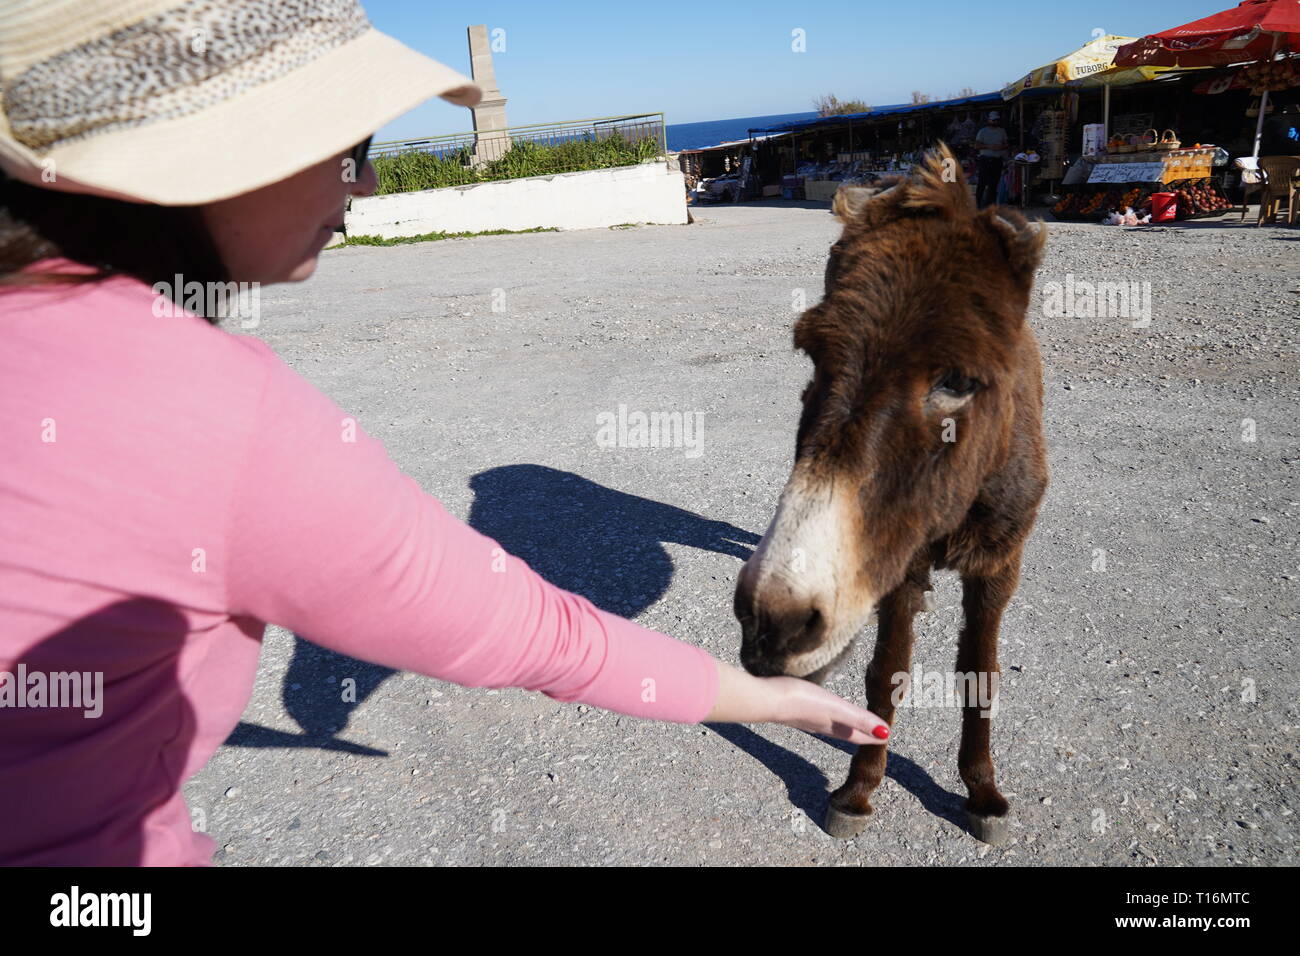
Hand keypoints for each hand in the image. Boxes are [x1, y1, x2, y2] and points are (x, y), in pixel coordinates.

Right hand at [704, 661, 888, 744]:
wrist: (765, 700)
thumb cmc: (800, 702)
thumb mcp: (836, 708)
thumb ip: (860, 720)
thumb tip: (885, 733)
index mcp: (834, 727)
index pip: (859, 736)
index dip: (874, 736)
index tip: (887, 736)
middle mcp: (823, 726)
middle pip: (848, 733)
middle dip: (862, 733)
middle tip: (873, 731)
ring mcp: (808, 720)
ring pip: (833, 726)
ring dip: (846, 726)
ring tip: (852, 724)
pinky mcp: (795, 711)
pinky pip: (819, 717)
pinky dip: (829, 718)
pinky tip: (821, 713)